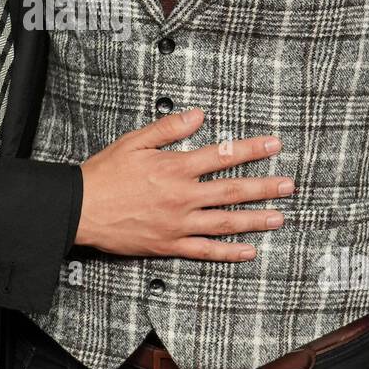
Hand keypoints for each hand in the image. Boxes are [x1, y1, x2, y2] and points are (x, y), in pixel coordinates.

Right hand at [75, 106, 291, 260]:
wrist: (80, 208)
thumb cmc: (104, 174)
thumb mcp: (134, 141)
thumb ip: (169, 128)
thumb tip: (199, 115)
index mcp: (175, 167)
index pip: (223, 155)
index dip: (252, 149)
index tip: (275, 145)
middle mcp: (182, 196)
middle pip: (232, 190)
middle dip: (264, 187)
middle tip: (288, 185)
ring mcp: (178, 223)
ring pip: (225, 222)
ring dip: (255, 219)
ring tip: (279, 217)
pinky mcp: (169, 244)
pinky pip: (205, 251)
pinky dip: (228, 252)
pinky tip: (248, 251)